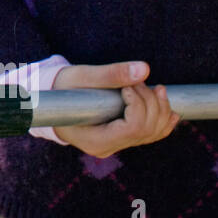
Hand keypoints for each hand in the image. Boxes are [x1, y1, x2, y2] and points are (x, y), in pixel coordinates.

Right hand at [51, 61, 179, 157]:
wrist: (47, 99)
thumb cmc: (60, 87)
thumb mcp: (81, 77)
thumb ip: (112, 74)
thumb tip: (145, 69)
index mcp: (95, 140)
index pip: (133, 128)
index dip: (138, 104)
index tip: (127, 85)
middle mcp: (107, 148)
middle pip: (146, 130)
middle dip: (151, 102)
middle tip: (138, 81)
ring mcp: (116, 146)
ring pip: (153, 133)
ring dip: (160, 109)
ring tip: (156, 88)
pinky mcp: (121, 139)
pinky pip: (150, 135)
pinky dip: (163, 120)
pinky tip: (170, 110)